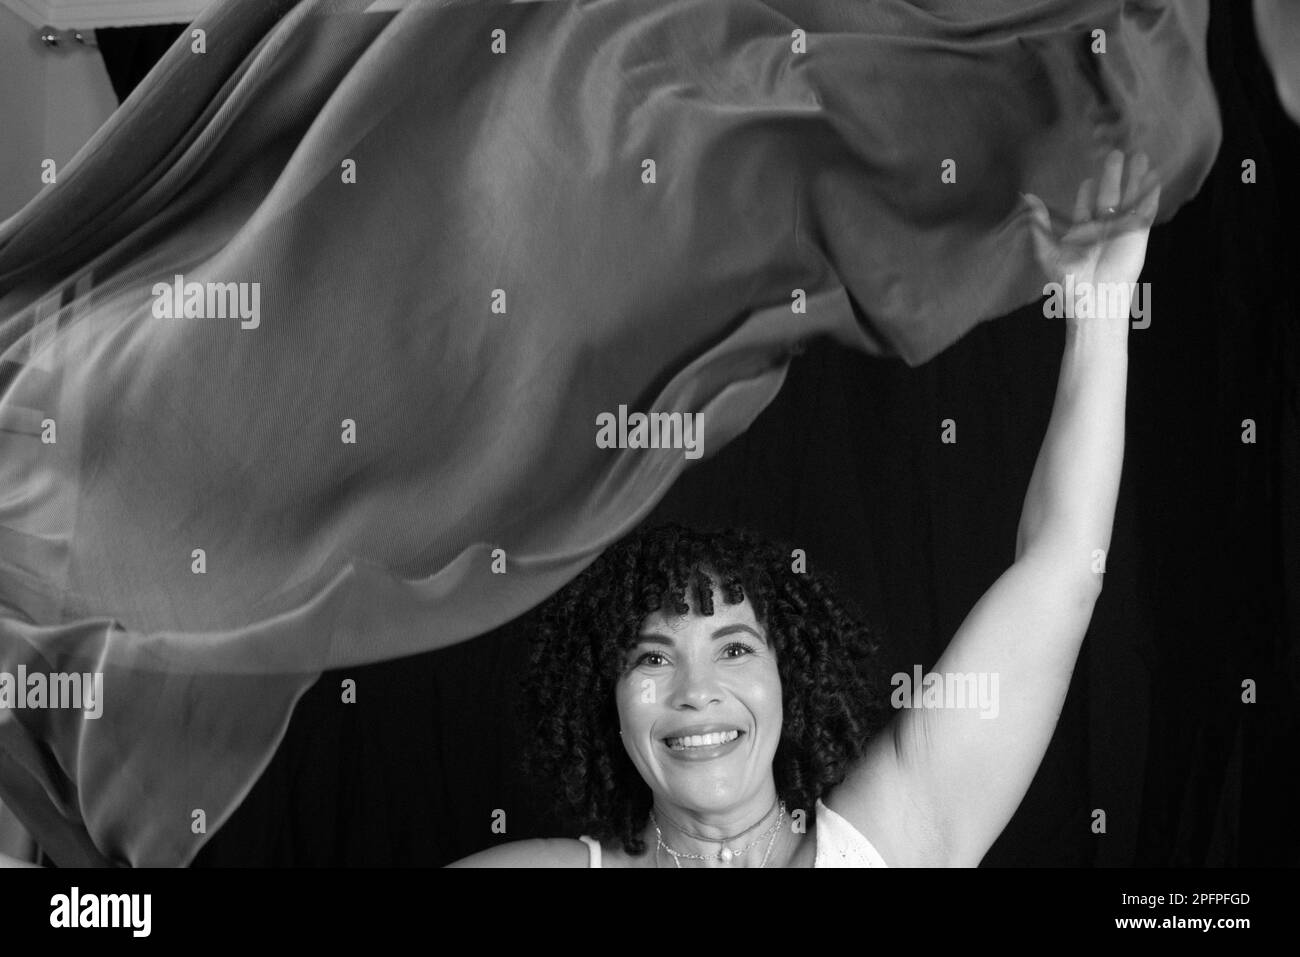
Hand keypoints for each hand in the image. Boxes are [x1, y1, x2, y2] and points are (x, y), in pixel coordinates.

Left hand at [1022, 149, 1160, 321]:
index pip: (1086, 207)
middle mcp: (1103, 228)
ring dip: (1135, 177)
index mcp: (1082, 233)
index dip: (1086, 193)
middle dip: (1112, 175)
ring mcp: (1122, 228)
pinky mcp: (1138, 233)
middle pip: (1109, 195)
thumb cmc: (1068, 279)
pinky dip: (1151, 193)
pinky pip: (1146, 209)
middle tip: (1114, 154)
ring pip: (1130, 197)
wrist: (1094, 297)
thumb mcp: (1047, 248)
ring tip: (1139, 156)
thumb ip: (1039, 222)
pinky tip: (1155, 177)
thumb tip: (1026, 196)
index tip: (1087, 180)